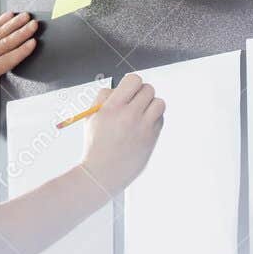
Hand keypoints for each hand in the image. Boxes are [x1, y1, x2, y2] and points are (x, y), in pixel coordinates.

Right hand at [79, 73, 165, 196]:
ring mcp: (144, 128)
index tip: (128, 90)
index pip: (134, 80)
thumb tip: (119, 88)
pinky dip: (154, 118)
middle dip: (141, 93)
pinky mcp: (152, 138)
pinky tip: (143, 125)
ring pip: (159, 102)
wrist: (103, 173)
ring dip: (151, 104)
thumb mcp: (91, 117)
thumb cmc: (96, 144)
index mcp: (113, 108)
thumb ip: (103, 97)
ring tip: (141, 113)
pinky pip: (161, 118)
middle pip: (148, 89)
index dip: (131, 83)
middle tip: (133, 103)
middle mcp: (130, 116)